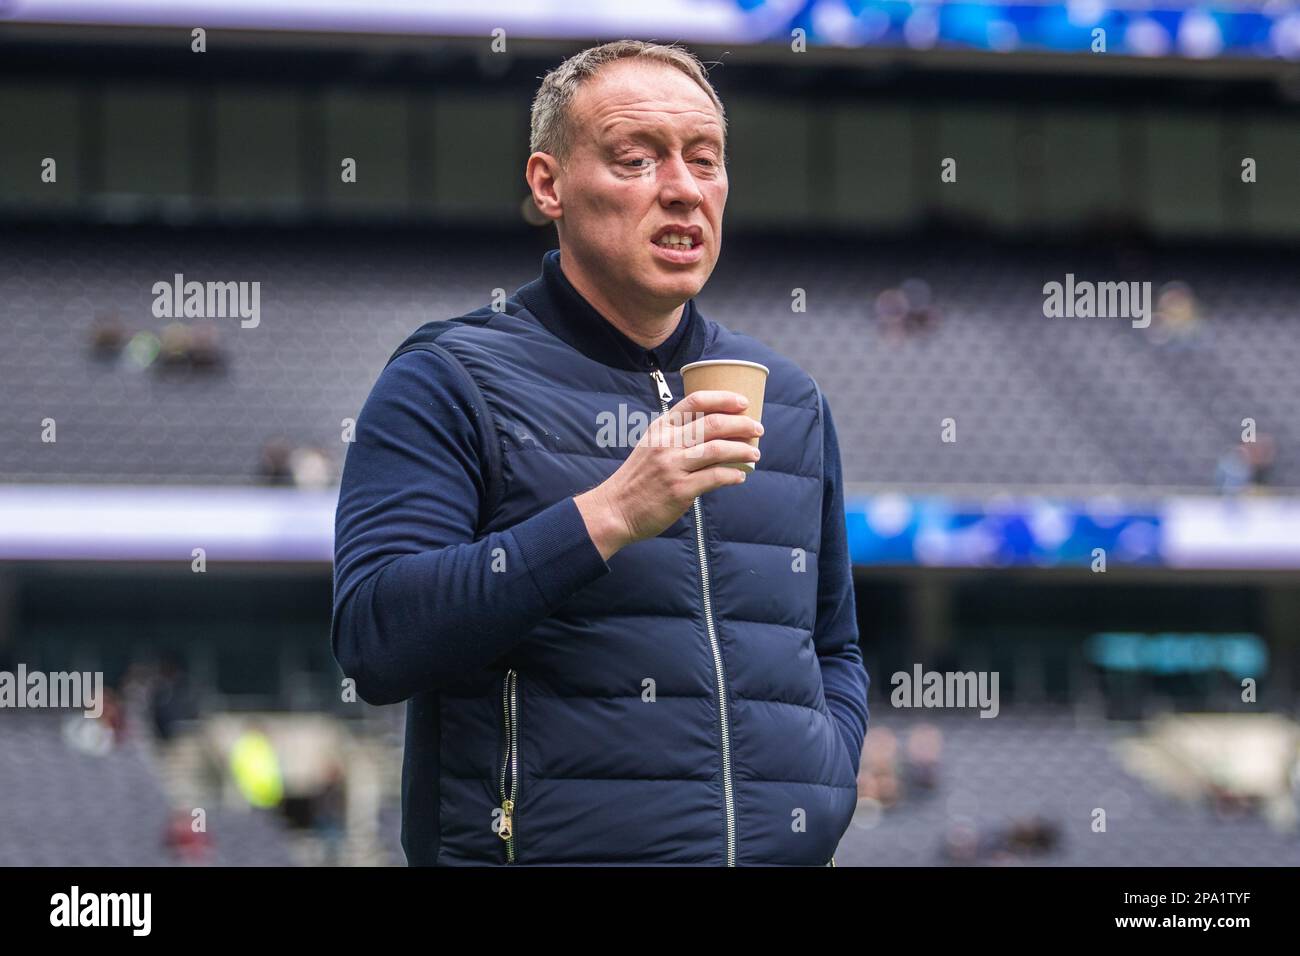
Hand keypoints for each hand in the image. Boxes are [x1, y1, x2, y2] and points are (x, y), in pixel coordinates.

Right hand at [575, 389, 762, 560]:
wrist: (615, 509)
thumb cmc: (638, 479)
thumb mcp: (650, 447)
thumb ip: (675, 436)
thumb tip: (714, 431)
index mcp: (660, 428)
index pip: (695, 401)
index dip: (723, 398)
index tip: (743, 402)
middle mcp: (667, 443)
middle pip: (713, 423)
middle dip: (742, 424)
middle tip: (757, 428)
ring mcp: (673, 466)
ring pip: (719, 449)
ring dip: (743, 450)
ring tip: (754, 453)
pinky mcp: (680, 490)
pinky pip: (716, 477)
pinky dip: (733, 475)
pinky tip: (739, 476)